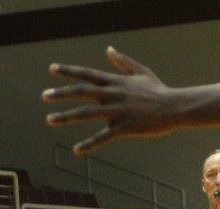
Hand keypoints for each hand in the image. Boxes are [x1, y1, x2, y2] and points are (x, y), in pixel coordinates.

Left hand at [43, 46, 173, 153]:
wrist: (175, 107)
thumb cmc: (158, 90)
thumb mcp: (141, 72)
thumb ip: (123, 62)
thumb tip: (109, 49)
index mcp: (115, 82)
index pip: (87, 74)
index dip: (69, 71)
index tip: (52, 68)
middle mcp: (113, 94)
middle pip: (82, 91)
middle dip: (62, 93)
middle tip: (44, 95)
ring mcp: (118, 110)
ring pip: (87, 113)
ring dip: (67, 116)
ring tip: (49, 119)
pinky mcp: (125, 127)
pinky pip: (103, 137)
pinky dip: (89, 144)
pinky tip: (76, 150)